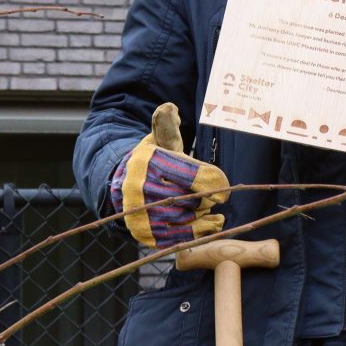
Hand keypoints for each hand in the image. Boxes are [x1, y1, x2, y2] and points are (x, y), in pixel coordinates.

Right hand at [111, 103, 229, 248]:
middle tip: (214, 198)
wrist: (122, 187)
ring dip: (203, 216)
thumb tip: (169, 107)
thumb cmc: (151, 161)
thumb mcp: (158, 140)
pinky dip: (197, 233)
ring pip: (186, 218)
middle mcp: (140, 188)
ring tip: (211, 211)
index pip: (192, 175)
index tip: (224, 186)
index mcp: (147, 161)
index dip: (214, 181)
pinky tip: (210, 226)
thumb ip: (166, 125)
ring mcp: (139, 214)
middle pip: (191, 199)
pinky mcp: (144, 234)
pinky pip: (177, 237)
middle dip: (207, 199)